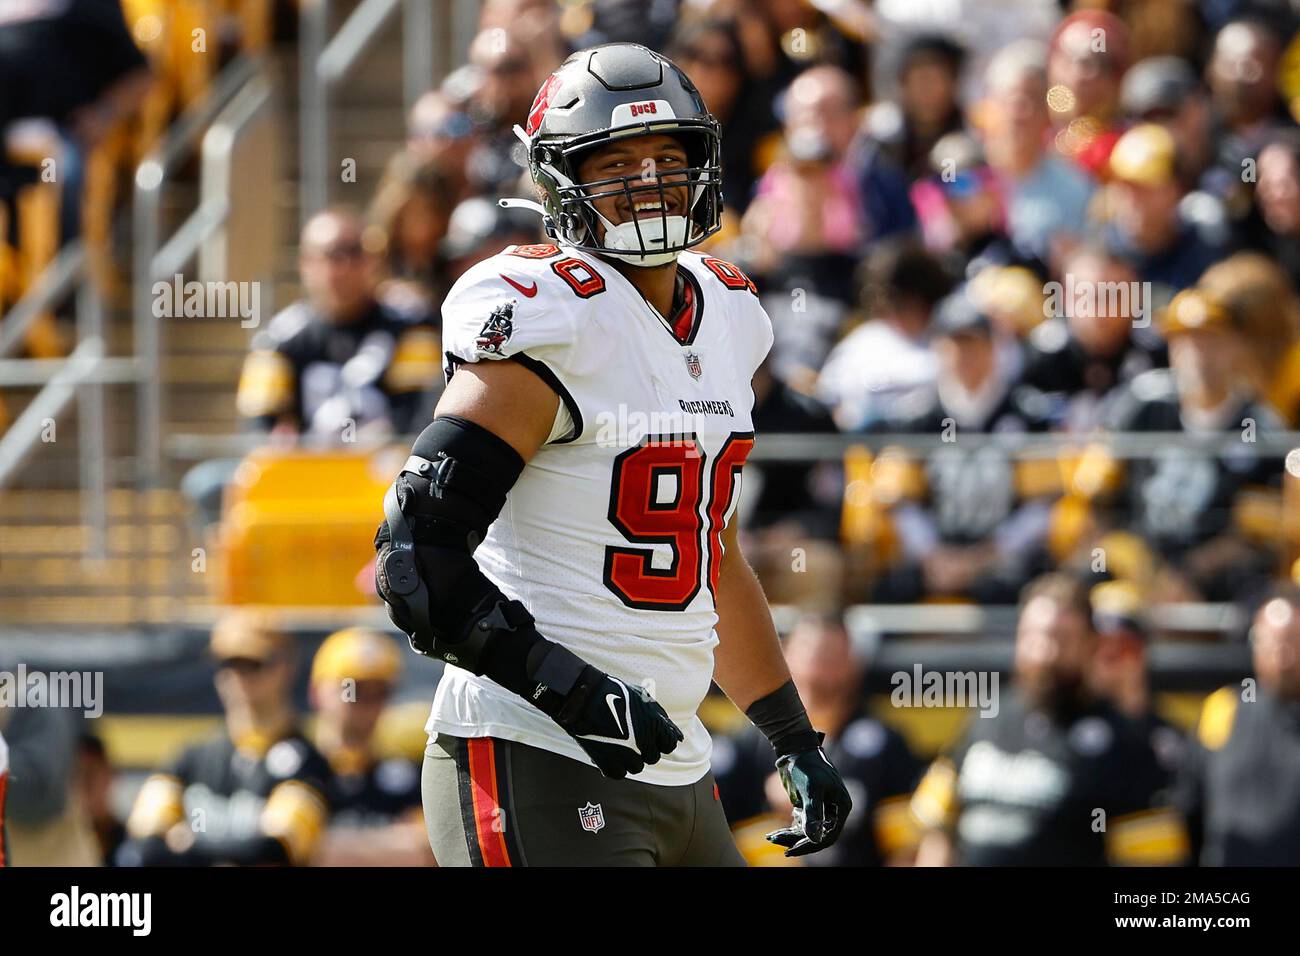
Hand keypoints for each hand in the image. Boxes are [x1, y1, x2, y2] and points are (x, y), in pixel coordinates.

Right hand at [555, 668, 683, 778]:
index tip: (653, 738)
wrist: (584, 699)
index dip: (661, 741)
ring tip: (618, 744)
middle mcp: (644, 742)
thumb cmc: (614, 694)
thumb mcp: (643, 699)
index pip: (670, 744)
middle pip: (653, 757)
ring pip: (637, 767)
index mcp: (655, 725)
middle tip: (631, 738)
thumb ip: (661, 718)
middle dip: (644, 749)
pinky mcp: (608, 763)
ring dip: (630, 759)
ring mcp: (626, 754)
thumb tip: (678, 736)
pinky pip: (619, 774)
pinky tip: (609, 753)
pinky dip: (615, 766)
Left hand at [765, 744, 851, 856]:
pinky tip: (774, 833)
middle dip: (798, 841)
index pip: (829, 835)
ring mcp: (821, 809)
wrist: (795, 748)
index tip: (793, 850)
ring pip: (807, 832)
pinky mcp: (808, 806)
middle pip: (817, 835)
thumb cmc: (807, 765)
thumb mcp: (811, 789)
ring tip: (772, 837)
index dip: (812, 845)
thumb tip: (814, 838)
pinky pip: (800, 825)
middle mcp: (833, 810)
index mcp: (841, 806)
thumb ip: (813, 814)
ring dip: (790, 836)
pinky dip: (788, 830)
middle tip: (779, 843)